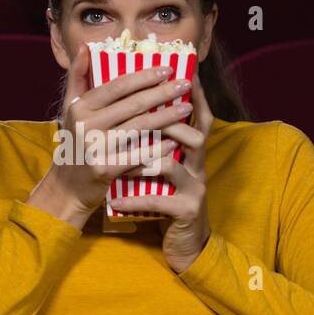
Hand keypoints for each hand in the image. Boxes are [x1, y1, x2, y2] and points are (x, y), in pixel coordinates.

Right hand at [27, 43, 192, 228]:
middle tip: (184, 84)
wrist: (67, 186)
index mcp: (79, 107)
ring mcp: (95, 149)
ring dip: (167, 117)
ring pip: (139, 128)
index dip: (144, 76)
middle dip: (162, 93)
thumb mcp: (70, 109)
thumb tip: (85, 46)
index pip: (117, 86)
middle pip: (132, 105)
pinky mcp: (105, 170)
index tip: (167, 68)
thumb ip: (77, 77)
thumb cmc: (75, 143)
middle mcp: (85, 126)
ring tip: (187, 107)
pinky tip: (175, 140)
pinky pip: (137, 155)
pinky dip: (157, 147)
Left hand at [110, 67, 213, 272]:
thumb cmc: (167, 199)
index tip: (179, 69)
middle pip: (193, 133)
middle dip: (168, 117)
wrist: (184, 244)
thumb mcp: (163, 169)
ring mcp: (195, 188)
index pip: (198, 115)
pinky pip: (160, 200)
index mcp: (191, 151)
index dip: (193, 93)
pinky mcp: (187, 211)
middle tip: (140, 106)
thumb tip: (135, 111)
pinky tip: (114, 200)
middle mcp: (198, 165)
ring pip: (173, 164)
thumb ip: (155, 141)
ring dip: (146, 158)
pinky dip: (135, 200)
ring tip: (121, 156)